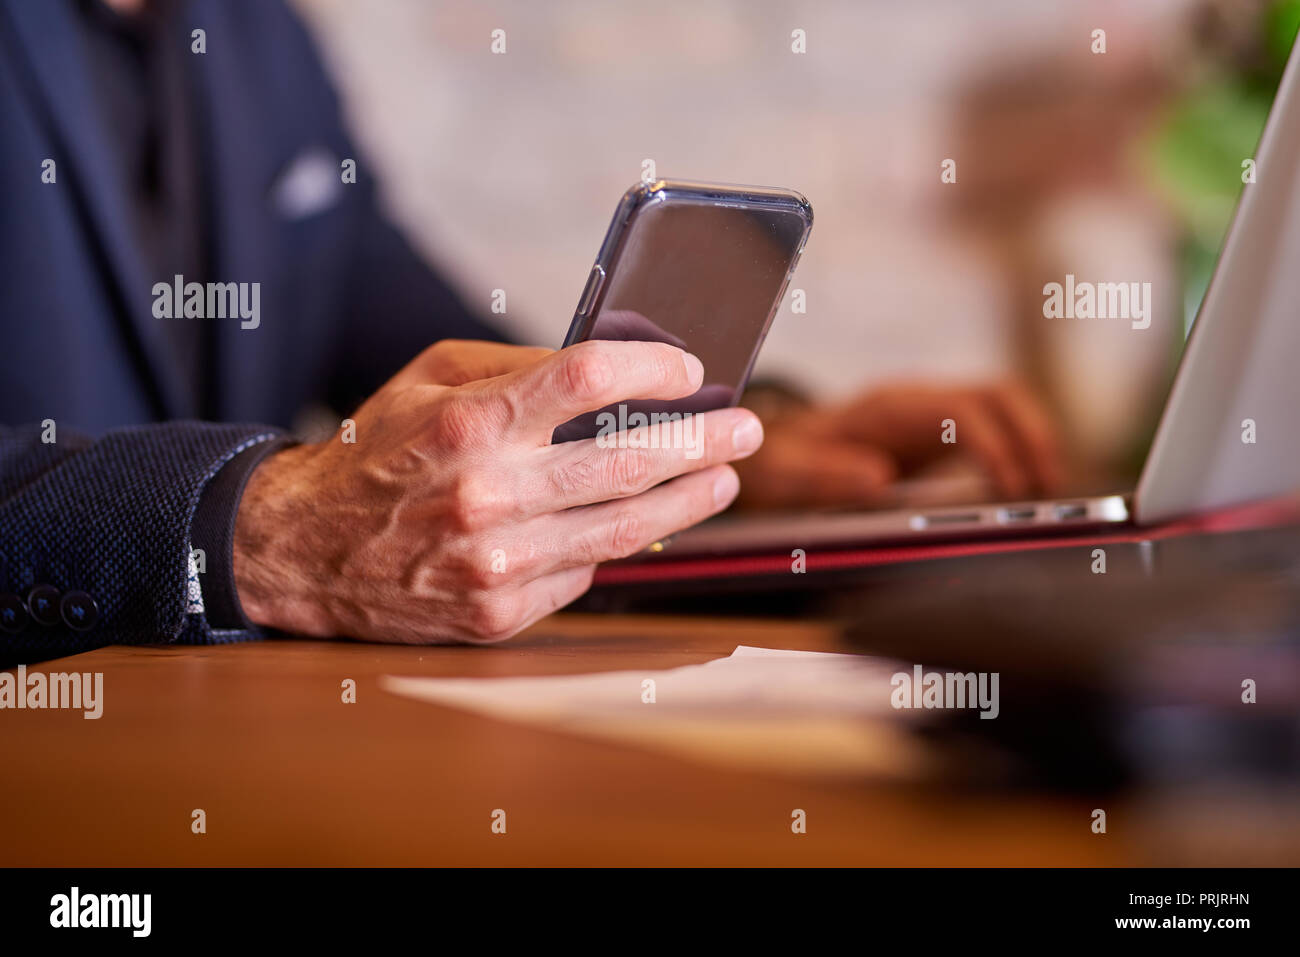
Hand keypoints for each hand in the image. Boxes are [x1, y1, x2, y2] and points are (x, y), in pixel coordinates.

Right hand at [232, 339, 763, 642]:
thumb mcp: (432, 380)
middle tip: (744, 429)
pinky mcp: (499, 611)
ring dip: (688, 501)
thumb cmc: (376, 452)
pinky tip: (641, 522)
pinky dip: (618, 544)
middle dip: (703, 441)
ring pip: (624, 528)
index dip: (656, 371)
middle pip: (628, 459)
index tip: (692, 371)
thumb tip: (615, 372)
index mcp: (470, 420)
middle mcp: (487, 492)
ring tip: (723, 478)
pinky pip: (585, 573)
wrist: (302, 550)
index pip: (590, 378)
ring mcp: (496, 561)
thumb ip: (521, 368)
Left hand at [733, 381, 1061, 508]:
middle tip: (1048, 492)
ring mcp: (930, 414)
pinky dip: (1019, 451)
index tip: (1009, 490)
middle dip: (1032, 437)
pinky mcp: (936, 434)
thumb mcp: (785, 473)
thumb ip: (823, 475)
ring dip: (1034, 441)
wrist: (765, 446)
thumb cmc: (776, 460)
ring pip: (1003, 405)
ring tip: (1048, 494)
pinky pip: (993, 429)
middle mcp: (916, 401)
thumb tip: (876, 479)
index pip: (960, 409)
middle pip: (997, 395)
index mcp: (886, 408)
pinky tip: (1025, 493)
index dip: (993, 446)